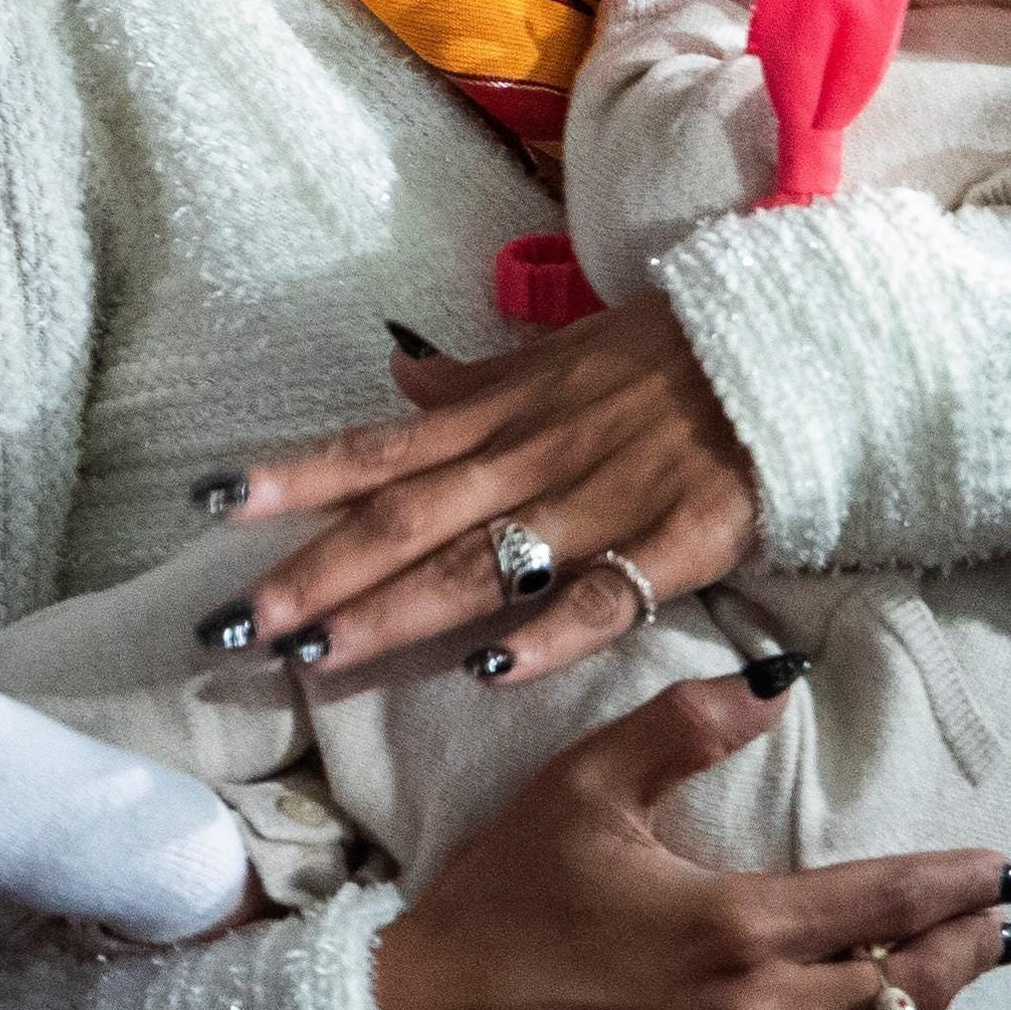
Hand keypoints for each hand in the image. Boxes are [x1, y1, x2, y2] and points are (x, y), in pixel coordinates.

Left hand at [215, 298, 760, 687]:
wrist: (800, 341)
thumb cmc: (675, 354)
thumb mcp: (565, 353)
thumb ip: (477, 382)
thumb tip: (397, 373)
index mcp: (507, 413)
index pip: (383, 447)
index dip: (297, 475)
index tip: (210, 503)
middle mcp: (538, 455)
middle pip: (411, 520)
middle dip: (318, 573)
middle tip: (233, 624)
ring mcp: (606, 499)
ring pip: (484, 563)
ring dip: (396, 611)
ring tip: (315, 655)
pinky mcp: (680, 540)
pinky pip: (605, 595)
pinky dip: (545, 631)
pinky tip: (487, 669)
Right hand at [359, 678, 1010, 1009]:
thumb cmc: (496, 905)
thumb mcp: (582, 788)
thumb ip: (685, 726)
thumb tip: (777, 680)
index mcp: (737, 926)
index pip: (891, 906)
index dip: (961, 883)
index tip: (1010, 869)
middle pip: (906, 1001)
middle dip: (969, 960)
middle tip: (1002, 932)